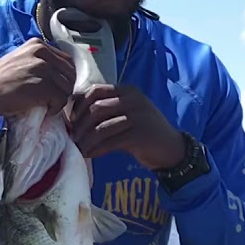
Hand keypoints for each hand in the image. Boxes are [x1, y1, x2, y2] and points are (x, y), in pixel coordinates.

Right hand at [0, 38, 75, 116]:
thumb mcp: (21, 59)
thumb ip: (39, 60)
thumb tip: (59, 73)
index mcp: (38, 44)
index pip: (66, 60)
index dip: (65, 76)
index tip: (57, 87)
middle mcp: (42, 52)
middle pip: (70, 73)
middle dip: (65, 88)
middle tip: (55, 98)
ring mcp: (43, 68)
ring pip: (67, 87)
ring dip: (61, 99)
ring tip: (49, 104)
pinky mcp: (43, 85)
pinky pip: (61, 99)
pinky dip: (56, 108)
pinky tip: (46, 109)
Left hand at [69, 84, 184, 169]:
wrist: (172, 149)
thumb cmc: (144, 132)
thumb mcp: (128, 113)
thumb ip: (108, 109)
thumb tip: (75, 116)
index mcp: (127, 90)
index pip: (95, 90)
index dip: (79, 105)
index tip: (72, 119)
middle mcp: (132, 100)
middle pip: (96, 108)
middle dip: (80, 124)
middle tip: (72, 137)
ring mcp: (137, 116)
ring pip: (100, 126)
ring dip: (86, 139)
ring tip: (79, 148)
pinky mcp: (138, 135)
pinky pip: (109, 142)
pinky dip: (96, 149)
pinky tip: (90, 154)